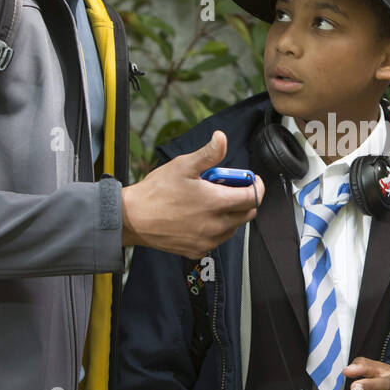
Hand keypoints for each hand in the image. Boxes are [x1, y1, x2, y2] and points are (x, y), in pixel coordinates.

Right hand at [121, 130, 262, 256]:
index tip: (251, 179)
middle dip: (244, 199)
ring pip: (233, 228)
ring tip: (211, 202)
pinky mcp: (197, 251)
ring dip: (231, 214)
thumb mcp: (183, 165)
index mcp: (216, 203)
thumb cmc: (156, 192)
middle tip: (228, 188)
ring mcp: (207, 241)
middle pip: (247, 214)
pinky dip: (216, 229)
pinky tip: (200, 217)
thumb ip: (208, 153)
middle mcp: (215, 225)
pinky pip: (217, 240)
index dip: (256, 186)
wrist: (132, 218)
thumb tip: (222, 138)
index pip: (253, 197)